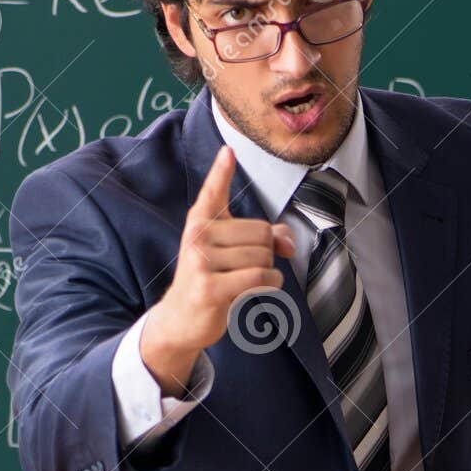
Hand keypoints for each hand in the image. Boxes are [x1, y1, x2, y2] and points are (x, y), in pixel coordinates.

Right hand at [141, 145, 296, 394]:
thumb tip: (288, 243)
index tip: (228, 151)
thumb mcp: (232, 253)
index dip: (221, 171)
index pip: (213, 192)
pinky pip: (259, 277)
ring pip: (262, 256)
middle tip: (246, 267)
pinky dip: (271, 283)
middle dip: (266, 251)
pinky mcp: (210, 287)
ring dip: (268, 270)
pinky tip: (262, 287)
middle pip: (260, 232)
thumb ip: (265, 238)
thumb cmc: (211, 279)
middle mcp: (198, 236)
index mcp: (200, 221)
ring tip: (246, 280)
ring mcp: (201, 261)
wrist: (182, 319)